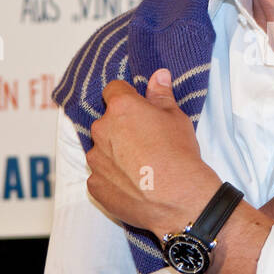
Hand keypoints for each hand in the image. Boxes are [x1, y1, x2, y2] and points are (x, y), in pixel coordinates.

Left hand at [86, 68, 217, 239]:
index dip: (127, 97)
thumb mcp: (176, 118)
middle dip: (120, 128)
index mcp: (121, 108)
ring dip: (115, 154)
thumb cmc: (179, 154)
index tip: (139, 109)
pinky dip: (112, 178)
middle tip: (145, 142)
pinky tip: (133, 184)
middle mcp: (102, 130)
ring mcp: (96, 159)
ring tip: (140, 167)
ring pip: (102, 150)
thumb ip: (161, 95)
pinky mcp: (95, 185)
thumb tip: (159, 75)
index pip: (114, 90)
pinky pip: (100, 176)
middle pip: (106, 122)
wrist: (178, 198)